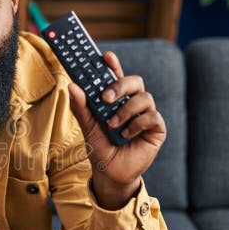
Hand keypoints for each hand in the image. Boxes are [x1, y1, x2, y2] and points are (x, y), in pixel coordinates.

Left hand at [67, 51, 166, 208]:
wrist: (110, 173)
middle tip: (105, 97)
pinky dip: (137, 124)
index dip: (113, 64)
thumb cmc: (100, 147)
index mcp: (116, 98)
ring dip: (125, 110)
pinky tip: (125, 135)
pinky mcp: (156, 129)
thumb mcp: (87, 127)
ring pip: (144, 98)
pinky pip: (152, 117)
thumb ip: (81, 107)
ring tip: (111, 125)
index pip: (116, 75)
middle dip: (120, 85)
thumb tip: (72, 85)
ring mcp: (146, 114)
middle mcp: (132, 102)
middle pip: (135, 81)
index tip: (106, 56)